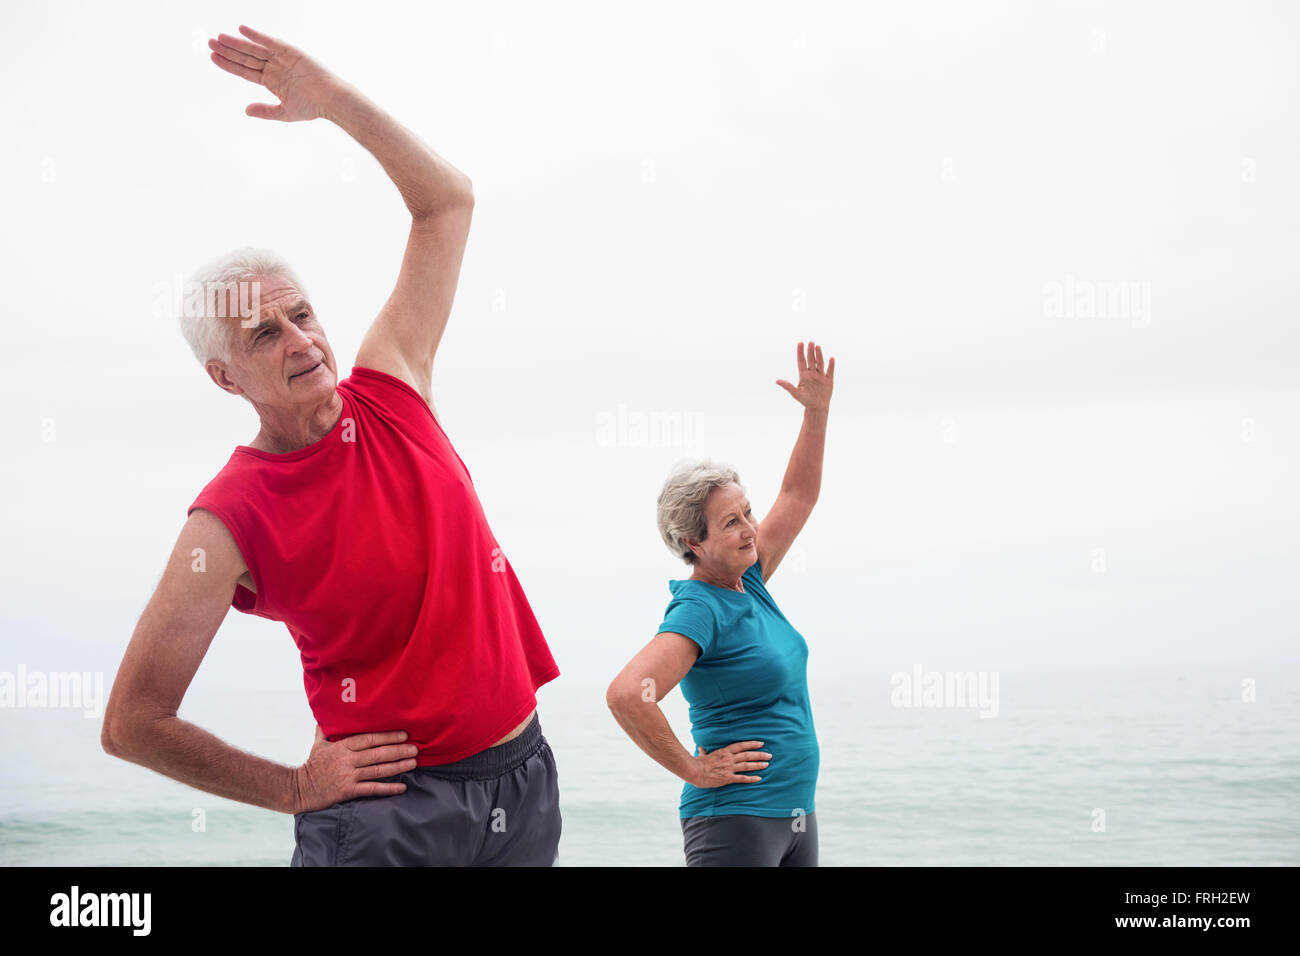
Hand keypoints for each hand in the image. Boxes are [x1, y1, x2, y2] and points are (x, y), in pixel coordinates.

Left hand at [207, 25, 347, 121]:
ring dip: (237, 43)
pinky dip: (256, 35)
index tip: (212, 57)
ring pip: (254, 49)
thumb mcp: (285, 112)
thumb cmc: (311, 108)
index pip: (244, 70)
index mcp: (271, 81)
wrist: (330, 100)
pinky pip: (269, 41)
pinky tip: (242, 29)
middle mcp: (274, 67)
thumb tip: (245, 110)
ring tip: (219, 38)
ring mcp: (281, 58)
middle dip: (228, 50)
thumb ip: (265, 111)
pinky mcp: (290, 51)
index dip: (229, 64)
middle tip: (209, 42)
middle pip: (246, 57)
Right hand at [290, 725, 418, 812]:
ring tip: (413, 762)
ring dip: (397, 766)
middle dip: (398, 750)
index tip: (403, 734)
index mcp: (342, 746)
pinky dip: (388, 788)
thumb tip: (329, 711)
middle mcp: (347, 760)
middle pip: (377, 753)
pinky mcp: (347, 791)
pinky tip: (402, 787)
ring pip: (377, 770)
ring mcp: (348, 776)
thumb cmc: (312, 764)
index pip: (369, 739)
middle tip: (415, 747)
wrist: (298, 789)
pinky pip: (371, 789)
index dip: (387, 736)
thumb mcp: (318, 743)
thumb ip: (327, 728)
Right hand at [691, 741, 770, 787]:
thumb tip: (701, 748)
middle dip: (760, 755)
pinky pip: (742, 778)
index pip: (741, 746)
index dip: (752, 744)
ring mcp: (729, 768)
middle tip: (769, 755)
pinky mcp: (728, 778)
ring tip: (767, 764)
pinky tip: (759, 778)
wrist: (695, 771)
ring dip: (758, 765)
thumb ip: (704, 751)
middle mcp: (729, 758)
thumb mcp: (702, 755)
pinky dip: (751, 778)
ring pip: (747, 765)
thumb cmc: (698, 763)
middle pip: (748, 755)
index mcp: (724, 751)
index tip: (761, 743)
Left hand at [776, 340, 834, 410]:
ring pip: (820, 363)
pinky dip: (831, 365)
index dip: (800, 352)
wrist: (817, 407)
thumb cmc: (805, 400)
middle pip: (811, 360)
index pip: (801, 361)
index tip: (800, 343)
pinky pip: (830, 371)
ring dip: (819, 355)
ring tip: (818, 346)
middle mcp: (812, 373)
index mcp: (804, 375)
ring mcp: (820, 376)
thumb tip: (777, 381)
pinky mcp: (828, 380)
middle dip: (810, 351)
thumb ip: (788, 386)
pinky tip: (831, 358)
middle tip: (810, 342)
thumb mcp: (796, 393)